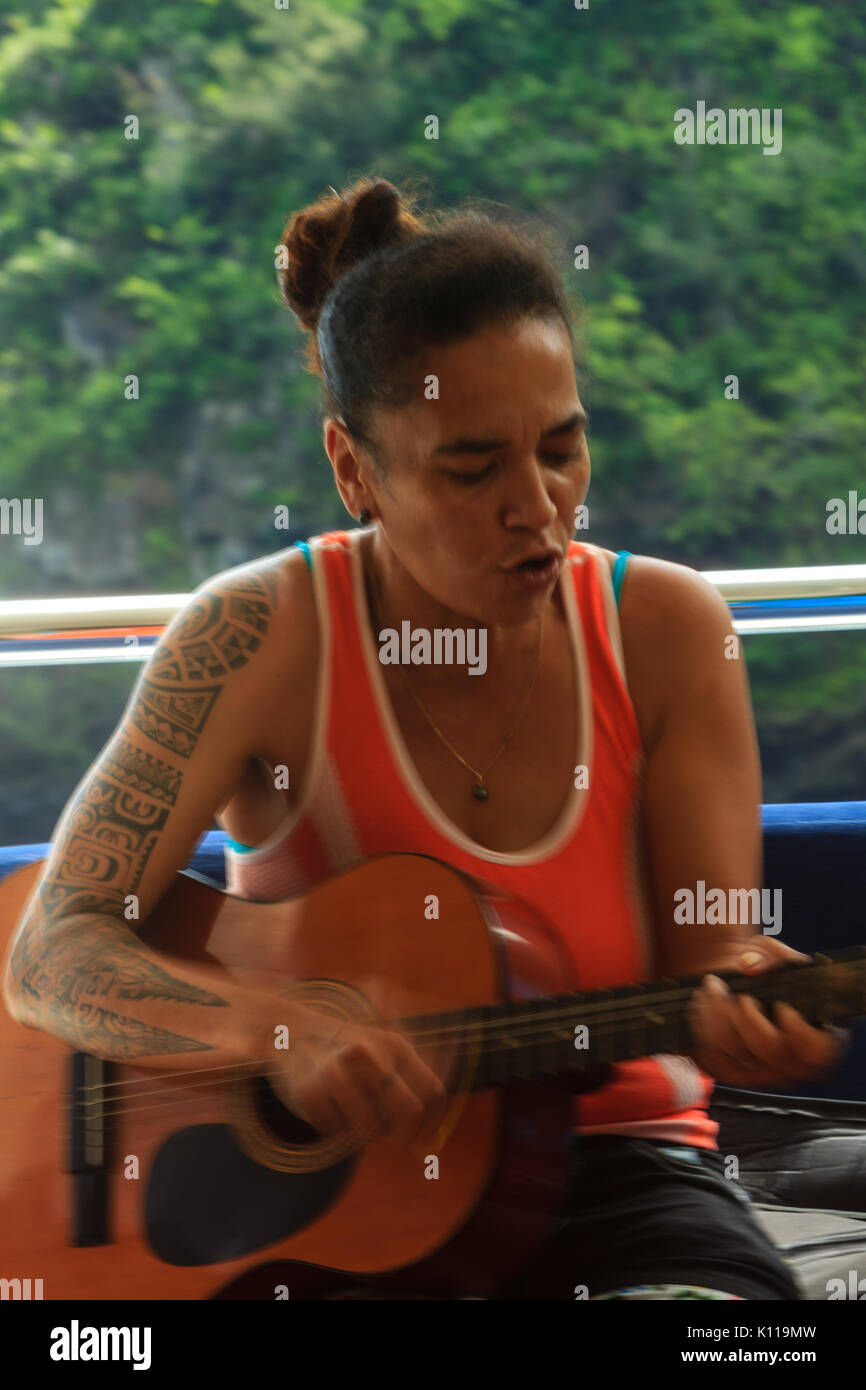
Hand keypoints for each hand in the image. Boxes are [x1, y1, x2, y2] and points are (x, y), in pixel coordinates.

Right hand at [267, 1003, 448, 1145]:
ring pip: (369, 1128)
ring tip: (351, 1117)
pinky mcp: (310, 1091)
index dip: (429, 1124)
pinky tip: (328, 1108)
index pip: (433, 1092)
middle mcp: (370, 1054)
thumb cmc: (348, 1056)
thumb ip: (408, 1090)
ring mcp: (338, 1071)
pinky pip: (336, 1132)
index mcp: (395, 1045)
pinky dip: (334, 1129)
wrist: (291, 1033)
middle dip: (400, 1134)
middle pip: (409, 1112)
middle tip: (384, 1137)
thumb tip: (427, 1148)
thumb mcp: (383, 1055)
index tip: (416, 1139)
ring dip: (362, 1134)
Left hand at [688, 935, 850, 1087]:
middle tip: (732, 992)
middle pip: (770, 1052)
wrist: (734, 982)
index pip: (818, 1050)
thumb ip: (769, 955)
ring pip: (738, 1058)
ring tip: (710, 991)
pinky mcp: (735, 1075)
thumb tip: (750, 965)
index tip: (781, 1006)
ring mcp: (764, 1073)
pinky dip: (703, 1035)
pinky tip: (700, 1010)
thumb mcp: (771, 953)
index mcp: (817, 1035)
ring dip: (717, 1021)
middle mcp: (793, 1062)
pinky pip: (716, 1065)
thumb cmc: (762, 969)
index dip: (800, 1032)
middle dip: (744, 1017)